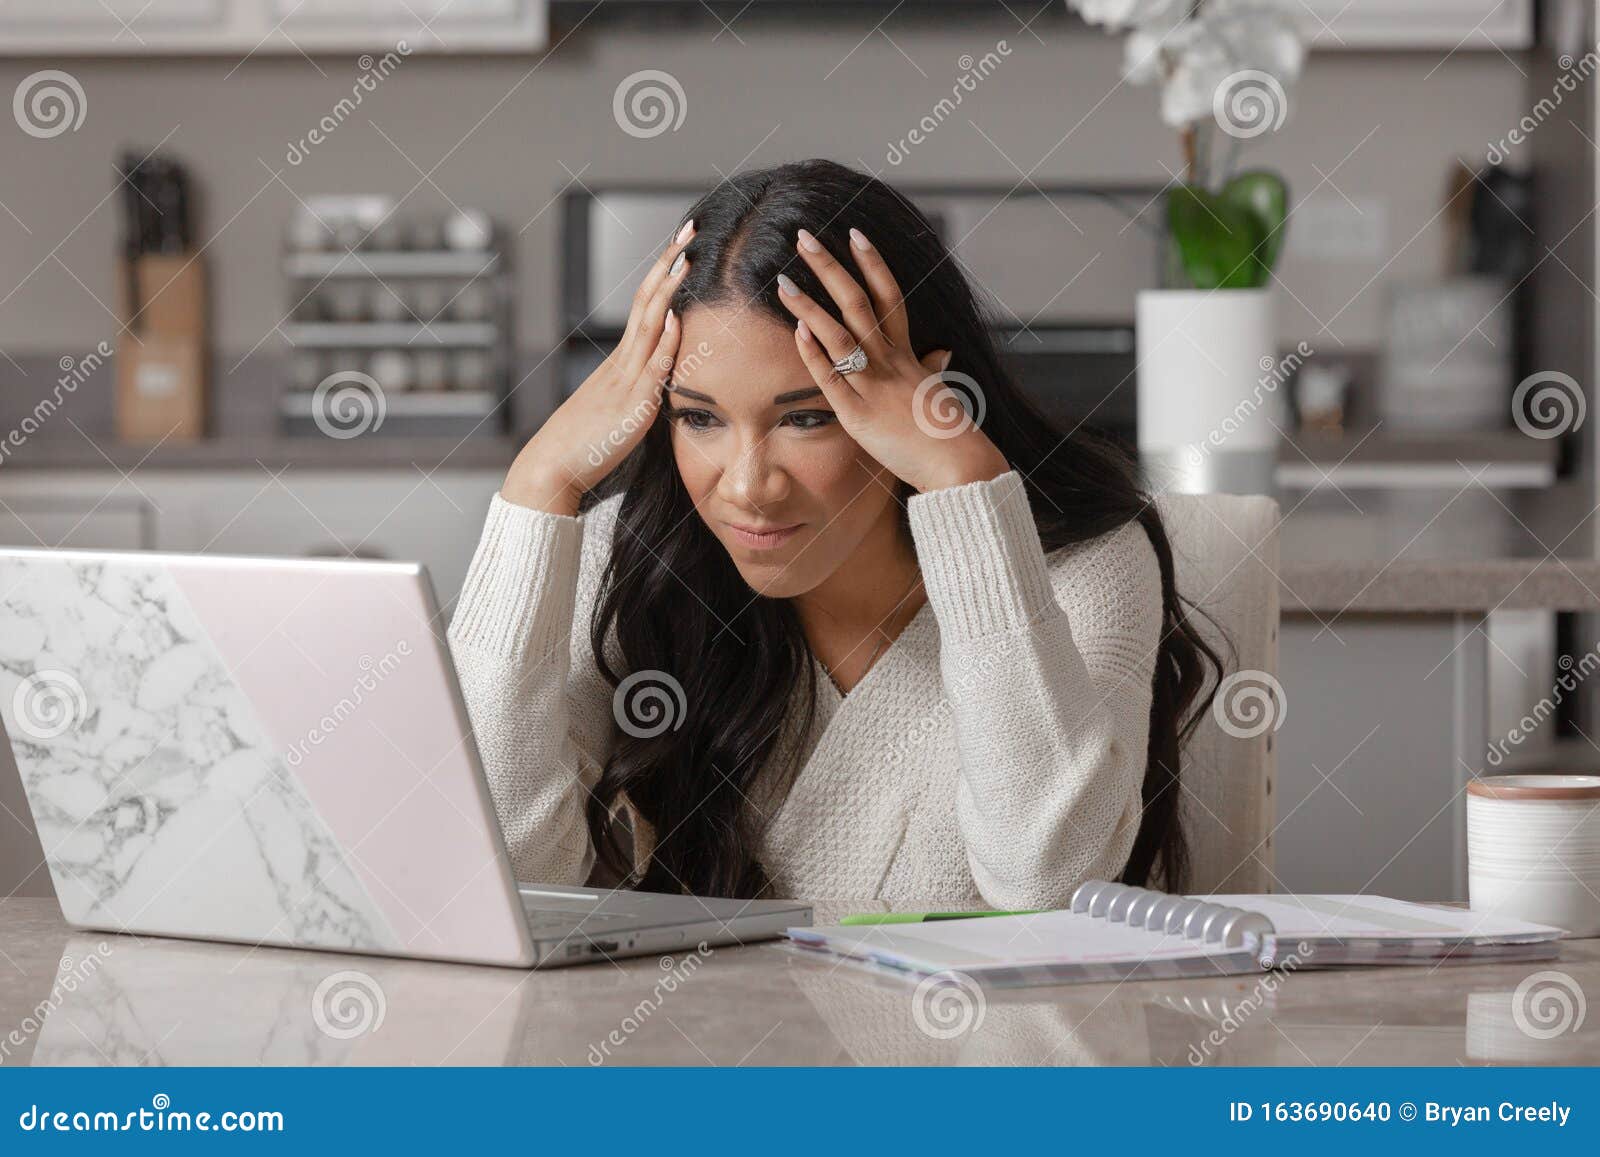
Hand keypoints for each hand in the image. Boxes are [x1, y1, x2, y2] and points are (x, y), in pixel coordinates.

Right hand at [501, 222, 693, 514]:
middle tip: (689, 229)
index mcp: (620, 362)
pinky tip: (677, 319)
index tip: (682, 246)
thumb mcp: (617, 409)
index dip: (663, 275)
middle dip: (669, 264)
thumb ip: (639, 390)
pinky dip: (665, 342)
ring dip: (668, 290)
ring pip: (649, 326)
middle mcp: (622, 363)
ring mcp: (626, 382)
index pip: (645, 306)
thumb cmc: (584, 445)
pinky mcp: (633, 408)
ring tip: (685, 257)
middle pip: (647, 302)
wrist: (551, 469)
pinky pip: (651, 369)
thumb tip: (661, 379)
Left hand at [779, 226, 1009, 494]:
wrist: (958, 465)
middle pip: (859, 302)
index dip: (873, 263)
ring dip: (810, 306)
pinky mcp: (858, 415)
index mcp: (908, 355)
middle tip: (804, 236)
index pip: (890, 296)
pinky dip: (816, 354)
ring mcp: (874, 386)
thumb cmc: (948, 433)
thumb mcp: (938, 393)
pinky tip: (798, 331)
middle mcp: (890, 362)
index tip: (854, 233)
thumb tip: (940, 354)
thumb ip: (930, 370)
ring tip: (783, 280)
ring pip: (841, 335)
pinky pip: (834, 379)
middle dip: (830, 268)